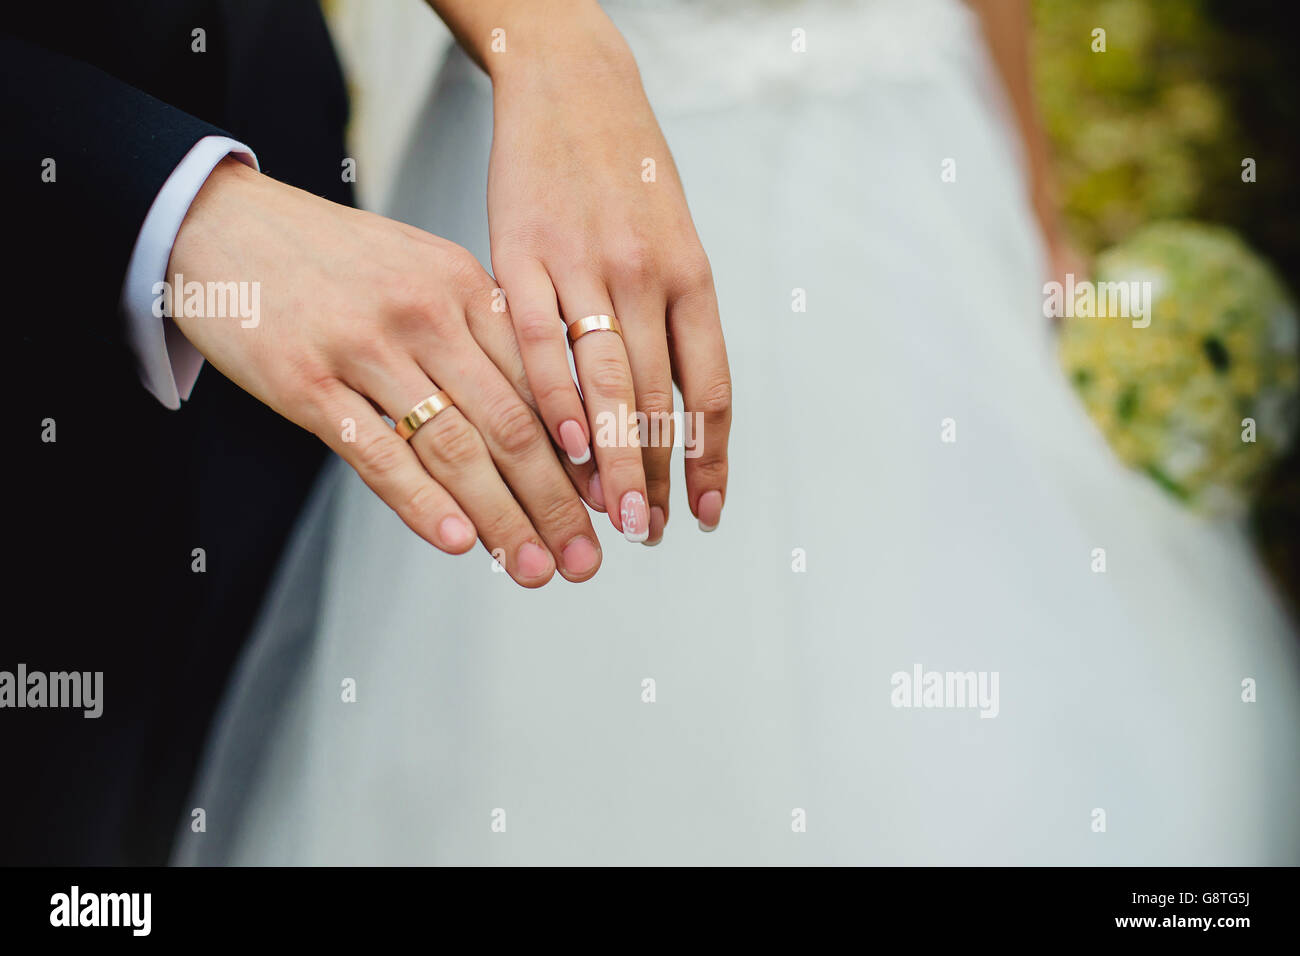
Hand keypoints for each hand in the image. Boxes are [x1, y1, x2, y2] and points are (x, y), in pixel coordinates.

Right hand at [168, 157, 602, 586]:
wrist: (222, 223)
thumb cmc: (332, 258)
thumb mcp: (422, 270)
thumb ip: (480, 333)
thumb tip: (540, 415)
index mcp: (464, 287)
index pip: (539, 384)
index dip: (580, 454)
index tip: (606, 504)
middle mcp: (425, 315)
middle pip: (510, 426)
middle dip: (556, 503)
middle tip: (586, 559)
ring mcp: (365, 348)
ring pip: (453, 448)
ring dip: (501, 519)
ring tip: (534, 568)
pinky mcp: (305, 382)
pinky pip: (376, 453)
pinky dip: (421, 502)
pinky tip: (457, 541)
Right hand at [479, 10, 731, 543]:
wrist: (574, 91)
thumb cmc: (629, 179)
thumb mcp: (673, 245)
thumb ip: (673, 326)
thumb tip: (670, 417)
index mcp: (692, 279)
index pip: (708, 389)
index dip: (708, 458)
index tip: (706, 511)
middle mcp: (647, 276)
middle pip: (655, 399)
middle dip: (654, 476)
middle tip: (649, 534)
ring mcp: (584, 265)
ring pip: (603, 380)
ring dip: (608, 456)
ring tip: (611, 515)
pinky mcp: (522, 254)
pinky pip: (538, 340)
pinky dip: (550, 397)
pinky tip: (556, 446)